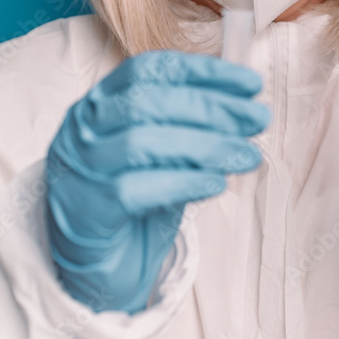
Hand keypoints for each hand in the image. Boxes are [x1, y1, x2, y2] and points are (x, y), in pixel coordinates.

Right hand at [44, 50, 269, 313]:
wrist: (94, 269)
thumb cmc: (133, 205)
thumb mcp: (163, 157)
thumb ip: (190, 131)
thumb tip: (246, 113)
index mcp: (100, 102)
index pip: (150, 69)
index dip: (203, 72)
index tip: (251, 84)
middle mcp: (82, 127)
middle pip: (149, 101)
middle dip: (213, 108)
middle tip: (259, 120)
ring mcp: (79, 167)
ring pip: (143, 141)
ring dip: (205, 146)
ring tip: (246, 156)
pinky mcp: (86, 209)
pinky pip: (136, 189)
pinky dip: (183, 182)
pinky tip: (216, 184)